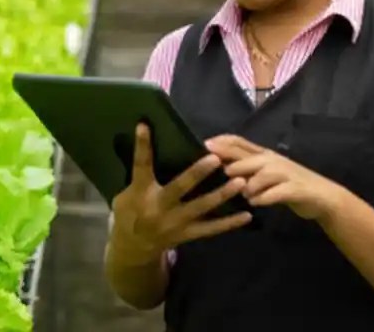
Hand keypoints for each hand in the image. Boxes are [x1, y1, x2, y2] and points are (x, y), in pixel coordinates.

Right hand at [109, 124, 252, 264]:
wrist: (134, 247)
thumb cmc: (130, 212)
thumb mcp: (126, 194)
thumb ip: (140, 175)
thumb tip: (147, 145)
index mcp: (141, 193)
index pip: (141, 165)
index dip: (142, 145)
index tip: (145, 126)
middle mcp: (159, 207)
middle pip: (179, 188)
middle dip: (197, 174)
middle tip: (215, 158)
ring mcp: (175, 223)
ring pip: (201, 208)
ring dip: (221, 195)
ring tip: (240, 182)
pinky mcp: (187, 234)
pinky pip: (211, 229)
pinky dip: (230, 223)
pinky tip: (247, 215)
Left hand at [206, 134, 346, 222]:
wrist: (322, 196)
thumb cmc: (290, 183)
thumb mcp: (268, 173)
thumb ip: (248, 168)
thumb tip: (221, 166)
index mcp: (265, 155)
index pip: (241, 142)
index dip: (223, 141)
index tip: (205, 144)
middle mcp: (274, 161)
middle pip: (250, 157)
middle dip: (232, 161)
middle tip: (218, 169)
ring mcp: (286, 174)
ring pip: (263, 174)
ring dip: (250, 182)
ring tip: (241, 191)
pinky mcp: (295, 189)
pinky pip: (277, 192)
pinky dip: (265, 197)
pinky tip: (255, 202)